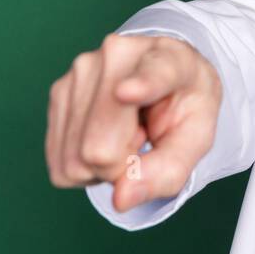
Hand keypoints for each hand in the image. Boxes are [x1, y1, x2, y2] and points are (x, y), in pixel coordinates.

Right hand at [45, 33, 222, 211]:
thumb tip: (120, 198)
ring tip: (126, 132)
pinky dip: (84, 165)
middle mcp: (118, 55)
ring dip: (103, 165)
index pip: (155, 73)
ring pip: (75, 159)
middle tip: (143, 138)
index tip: (127, 92)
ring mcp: (80, 71)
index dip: (141, 86)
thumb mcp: (196, 138)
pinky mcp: (57, 92)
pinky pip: (60, 162)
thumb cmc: (183, 106)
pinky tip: (104, 135)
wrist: (165, 78)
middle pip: (99, 148)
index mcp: (170, 59)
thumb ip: (168, 169)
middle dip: (122, 165)